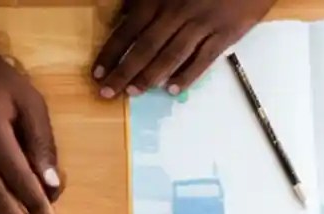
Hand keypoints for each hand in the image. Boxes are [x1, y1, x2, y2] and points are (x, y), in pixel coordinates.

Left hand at [93, 0, 276, 97]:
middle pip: (145, 47)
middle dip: (124, 71)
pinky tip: (173, 89)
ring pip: (171, 55)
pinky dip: (188, 76)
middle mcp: (177, 11)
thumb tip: (123, 14)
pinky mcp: (225, 33)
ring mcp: (202, 24)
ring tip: (133, 93)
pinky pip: (203, 59)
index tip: (98, 73)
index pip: (129, 28)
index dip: (112, 52)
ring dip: (150, 76)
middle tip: (108, 93)